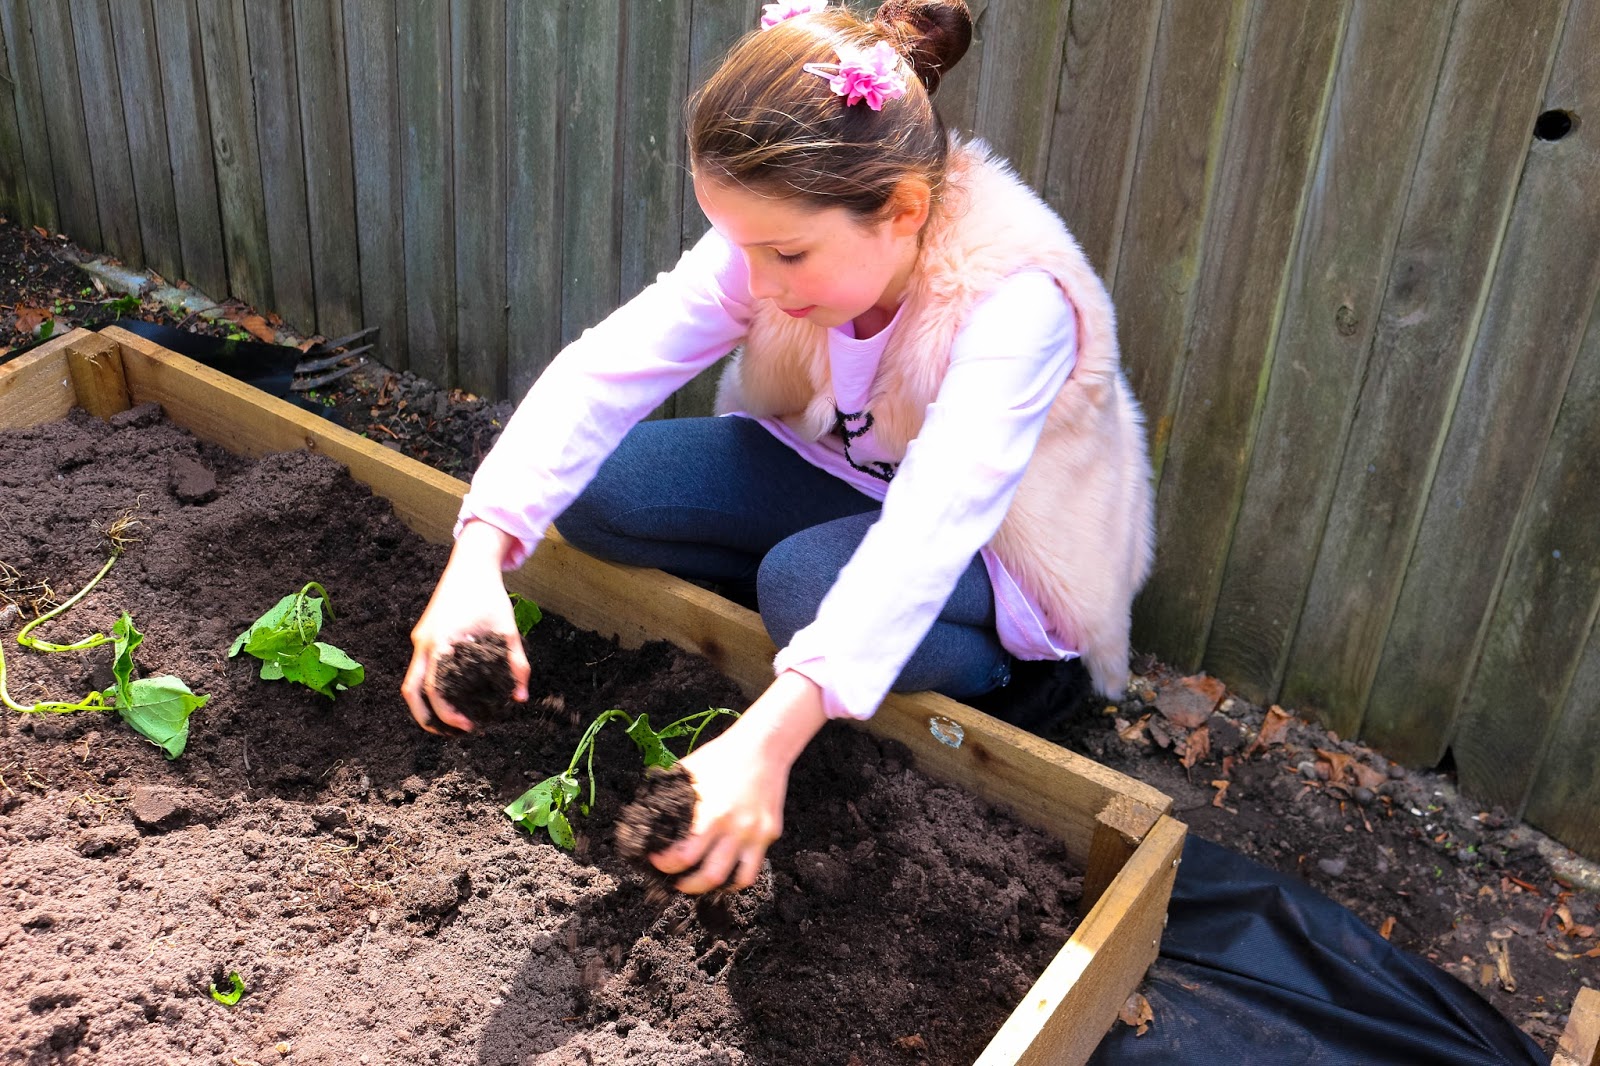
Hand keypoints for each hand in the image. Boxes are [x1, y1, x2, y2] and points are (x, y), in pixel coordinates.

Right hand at [402, 520, 530, 733]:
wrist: (471, 564)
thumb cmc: (490, 595)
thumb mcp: (507, 629)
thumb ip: (516, 664)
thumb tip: (520, 698)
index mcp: (442, 642)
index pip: (434, 689)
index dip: (448, 713)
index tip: (467, 726)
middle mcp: (424, 642)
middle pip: (411, 692)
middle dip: (427, 718)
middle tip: (451, 734)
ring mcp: (420, 638)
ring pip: (410, 682)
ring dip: (424, 705)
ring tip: (447, 721)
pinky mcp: (423, 635)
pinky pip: (418, 668)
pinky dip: (428, 687)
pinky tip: (450, 695)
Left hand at [651, 671, 828, 892]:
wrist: (763, 747)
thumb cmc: (721, 755)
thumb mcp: (689, 771)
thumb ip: (669, 794)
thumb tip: (643, 813)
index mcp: (711, 814)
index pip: (683, 856)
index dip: (664, 863)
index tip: (655, 859)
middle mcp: (736, 829)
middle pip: (709, 876)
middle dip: (686, 886)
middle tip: (675, 882)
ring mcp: (756, 834)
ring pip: (736, 879)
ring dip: (714, 888)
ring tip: (700, 883)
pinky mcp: (771, 833)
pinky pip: (753, 866)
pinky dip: (738, 876)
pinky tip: (726, 873)